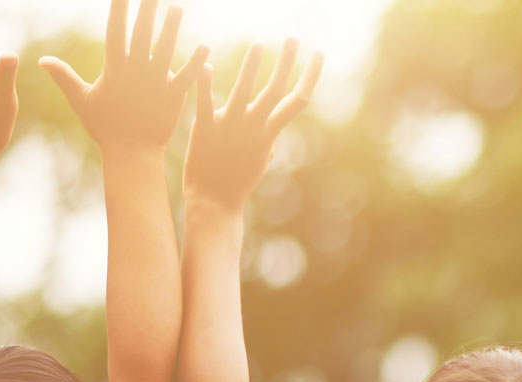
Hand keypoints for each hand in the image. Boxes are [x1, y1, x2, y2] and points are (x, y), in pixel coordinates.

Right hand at [41, 0, 206, 155]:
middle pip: (142, 34)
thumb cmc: (105, 127)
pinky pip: (187, 76)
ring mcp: (156, 83)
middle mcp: (136, 71)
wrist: (132, 153)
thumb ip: (64, 77)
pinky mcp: (174, 96)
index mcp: (114, 69)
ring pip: (166, 49)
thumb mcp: (82, 99)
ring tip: (176, 8)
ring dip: (171, 28)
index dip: (119, 10)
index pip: (116, 31)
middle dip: (146, 10)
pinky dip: (196, 62)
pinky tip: (205, 46)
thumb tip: (41, 60)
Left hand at [182, 39, 321, 212]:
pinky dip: (205, 84)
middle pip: (276, 90)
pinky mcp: (204, 129)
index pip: (297, 100)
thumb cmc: (236, 182)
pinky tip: (205, 65)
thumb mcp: (256, 161)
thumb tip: (271, 140)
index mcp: (268, 132)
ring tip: (260, 45)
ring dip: (253, 67)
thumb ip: (265, 144)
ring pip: (245, 91)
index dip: (310, 76)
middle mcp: (254, 126)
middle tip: (293, 39)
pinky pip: (206, 103)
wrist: (214, 203)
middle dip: (287, 63)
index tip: (317, 55)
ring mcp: (230, 127)